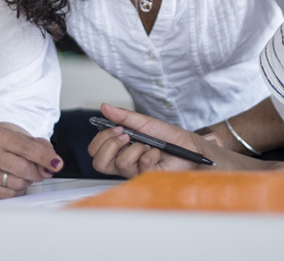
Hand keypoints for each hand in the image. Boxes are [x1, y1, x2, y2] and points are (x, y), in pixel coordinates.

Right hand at [0, 123, 60, 198]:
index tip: (57, 164)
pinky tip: (14, 181)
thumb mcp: (30, 141)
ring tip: (24, 174)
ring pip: (17, 183)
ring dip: (27, 181)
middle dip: (37, 172)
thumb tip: (48, 169)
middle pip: (22, 168)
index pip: (26, 148)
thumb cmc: (14, 146)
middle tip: (40, 171)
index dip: (44, 157)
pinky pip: (10, 195)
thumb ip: (43, 151)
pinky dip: (18, 190)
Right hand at [87, 103, 209, 177]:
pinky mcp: (148, 177)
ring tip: (147, 145)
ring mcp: (135, 172)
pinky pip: (143, 164)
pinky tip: (158, 153)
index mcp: (118, 150)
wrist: (188, 146)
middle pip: (98, 163)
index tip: (117, 128)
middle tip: (126, 135)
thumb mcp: (144, 122)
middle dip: (110, 144)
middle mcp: (123, 163)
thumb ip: (123, 116)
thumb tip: (104, 107)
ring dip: (136, 148)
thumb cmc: (167, 136)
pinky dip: (152, 153)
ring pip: (121, 163)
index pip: (95, 151)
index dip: (101, 139)